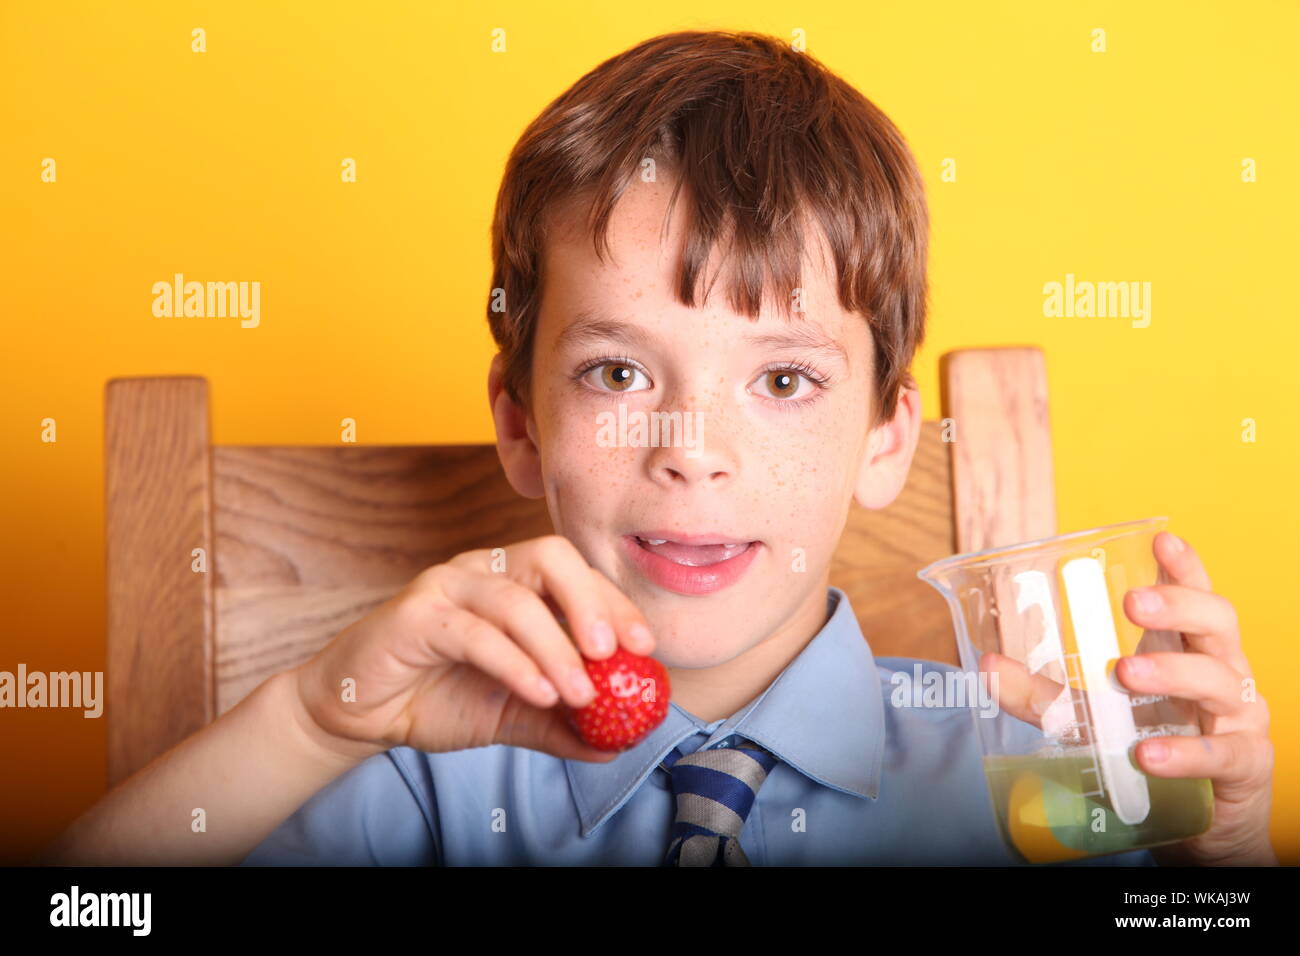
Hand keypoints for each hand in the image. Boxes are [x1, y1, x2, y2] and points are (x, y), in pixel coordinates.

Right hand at [292, 535, 655, 763]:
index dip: (614, 602)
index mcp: (514, 580)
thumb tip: (618, 745)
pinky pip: (475, 632)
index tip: (645, 645)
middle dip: (592, 601)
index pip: (576, 572)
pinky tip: (539, 693)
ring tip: (581, 695)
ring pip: (516, 599)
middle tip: (615, 654)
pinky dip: (515, 663)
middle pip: (552, 556)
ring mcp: (447, 585)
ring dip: (557, 648)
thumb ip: (563, 725)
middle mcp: (484, 570)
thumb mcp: (514, 715)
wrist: (360, 713)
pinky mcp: (416, 614)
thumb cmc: (439, 697)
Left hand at [981, 530, 1277, 865]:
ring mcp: (1238, 719)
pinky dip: (1183, 754)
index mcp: (1187, 650)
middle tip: (1131, 602)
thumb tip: (988, 669)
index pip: (1195, 596)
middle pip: (1216, 624)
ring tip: (1125, 674)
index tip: (1161, 539)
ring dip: (1172, 672)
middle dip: (1178, 605)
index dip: (1184, 567)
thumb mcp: (1091, 718)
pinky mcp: (1243, 767)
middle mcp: (1221, 674)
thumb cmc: (1150, 748)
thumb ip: (1042, 695)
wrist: (1199, 824)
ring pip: (1219, 681)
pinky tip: (1146, 755)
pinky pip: (1220, 755)